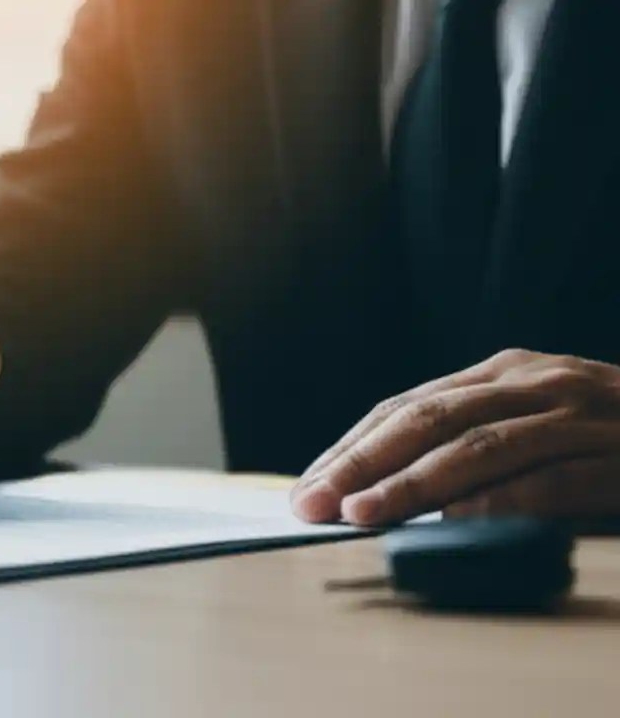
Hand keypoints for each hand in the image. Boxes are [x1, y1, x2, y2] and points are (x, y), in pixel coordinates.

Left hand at [291, 349, 619, 525]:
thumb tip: (384, 491)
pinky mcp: (619, 454)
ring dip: (411, 484)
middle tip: (311, 502)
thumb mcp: (536, 425)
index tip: (307, 484)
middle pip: (427, 419)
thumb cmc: (613, 438)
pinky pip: (548, 480)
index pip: (407, 406)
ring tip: (360, 516)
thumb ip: (473, 445)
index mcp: (506, 372)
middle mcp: (537, 381)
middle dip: (360, 462)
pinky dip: (495, 504)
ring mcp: (580, 413)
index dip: (352, 445)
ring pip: (477, 446)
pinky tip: (453, 525)